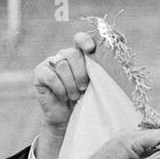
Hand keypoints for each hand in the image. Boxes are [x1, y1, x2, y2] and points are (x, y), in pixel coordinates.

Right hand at [34, 32, 96, 158]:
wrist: (68, 119)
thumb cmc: (86, 101)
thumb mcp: (97, 84)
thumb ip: (103, 69)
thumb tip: (119, 53)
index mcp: (79, 55)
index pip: (80, 39)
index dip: (84, 40)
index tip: (91, 48)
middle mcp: (64, 55)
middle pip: (72, 54)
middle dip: (80, 73)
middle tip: (84, 89)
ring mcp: (50, 63)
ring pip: (61, 65)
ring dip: (70, 84)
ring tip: (74, 96)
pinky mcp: (40, 73)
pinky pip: (50, 75)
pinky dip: (60, 88)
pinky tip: (63, 97)